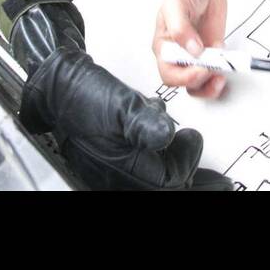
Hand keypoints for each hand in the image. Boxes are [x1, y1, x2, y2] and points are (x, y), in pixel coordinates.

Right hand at [21, 50, 221, 189]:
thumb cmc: (81, 93)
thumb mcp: (119, 103)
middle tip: (213, 176)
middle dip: (185, 174)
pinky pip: (141, 171)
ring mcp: (112, 170)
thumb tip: (166, 136)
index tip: (194, 139)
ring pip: (153, 179)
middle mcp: (116, 175)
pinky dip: (157, 164)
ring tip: (185, 152)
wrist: (56, 84)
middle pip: (162, 185)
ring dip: (172, 169)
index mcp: (122, 168)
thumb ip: (145, 123)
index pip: (168, 179)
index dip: (187, 161)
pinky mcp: (111, 161)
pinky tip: (160, 147)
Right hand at [153, 0, 227, 97]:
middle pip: (185, 83)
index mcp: (164, 46)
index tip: (199, 68)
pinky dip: (222, 71)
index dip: (184, 77)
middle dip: (200, 82)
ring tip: (220, 74)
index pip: (169, 74)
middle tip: (212, 68)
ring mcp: (196, 55)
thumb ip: (180, 28)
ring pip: (199, 84)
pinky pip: (215, 71)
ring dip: (211, 84)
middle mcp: (178, 54)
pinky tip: (226, 61)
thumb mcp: (175, 5)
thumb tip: (192, 49)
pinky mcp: (211, 52)